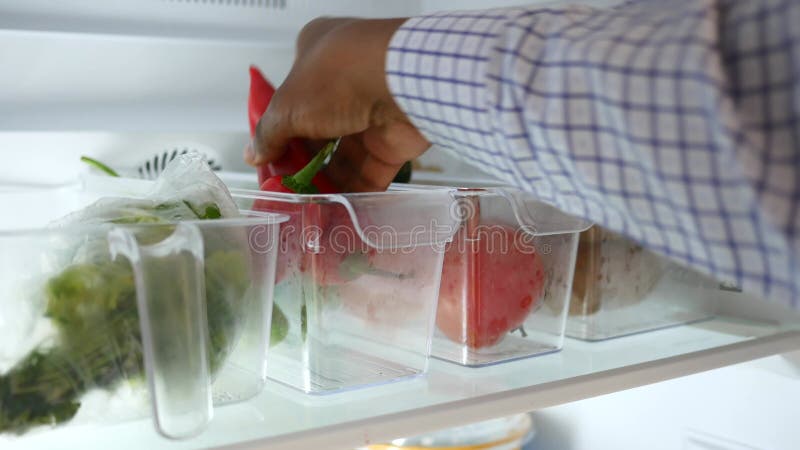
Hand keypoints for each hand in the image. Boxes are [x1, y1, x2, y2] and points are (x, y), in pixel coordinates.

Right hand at [245, 17, 430, 190]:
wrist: (402, 82)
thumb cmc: (340, 79)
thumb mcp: (288, 106)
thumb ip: (269, 134)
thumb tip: (254, 154)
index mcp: (315, 59)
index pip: (289, 101)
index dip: (277, 134)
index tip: (267, 161)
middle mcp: (345, 83)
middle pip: (316, 132)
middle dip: (302, 164)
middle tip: (286, 190)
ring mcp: (372, 111)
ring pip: (345, 156)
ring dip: (327, 182)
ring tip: (309, 208)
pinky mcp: (394, 138)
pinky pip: (372, 171)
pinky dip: (356, 191)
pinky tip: (339, 211)